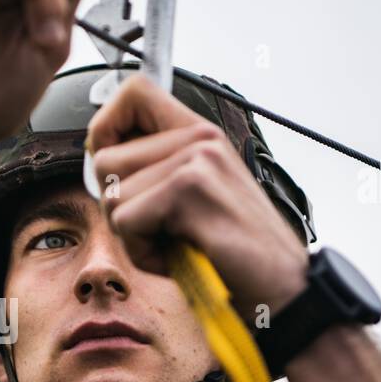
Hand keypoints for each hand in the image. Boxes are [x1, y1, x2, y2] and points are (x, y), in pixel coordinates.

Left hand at [87, 75, 309, 321]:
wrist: (283, 288)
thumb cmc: (234, 252)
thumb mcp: (194, 199)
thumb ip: (155, 170)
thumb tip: (97, 157)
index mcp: (200, 134)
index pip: (132, 93)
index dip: (105, 127)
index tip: (114, 167)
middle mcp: (199, 138)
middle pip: (105, 158)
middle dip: (119, 206)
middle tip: (162, 229)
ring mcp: (195, 161)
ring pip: (112, 196)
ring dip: (134, 236)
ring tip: (178, 244)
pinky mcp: (188, 191)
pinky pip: (126, 222)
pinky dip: (144, 253)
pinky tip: (181, 256)